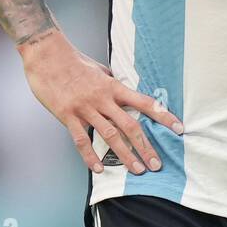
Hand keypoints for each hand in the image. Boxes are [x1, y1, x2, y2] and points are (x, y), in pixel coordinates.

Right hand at [19, 30, 183, 174]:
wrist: (47, 55)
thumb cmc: (73, 61)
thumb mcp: (99, 69)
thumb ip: (111, 82)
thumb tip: (122, 90)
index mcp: (113, 86)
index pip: (144, 103)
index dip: (163, 116)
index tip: (178, 128)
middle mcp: (103, 98)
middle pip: (130, 125)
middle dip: (146, 147)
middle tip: (157, 165)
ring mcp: (85, 108)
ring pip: (110, 135)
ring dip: (125, 155)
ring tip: (137, 171)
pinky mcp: (68, 115)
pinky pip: (81, 139)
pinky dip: (90, 156)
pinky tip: (99, 168)